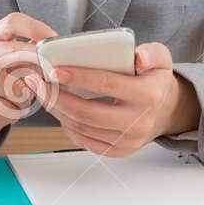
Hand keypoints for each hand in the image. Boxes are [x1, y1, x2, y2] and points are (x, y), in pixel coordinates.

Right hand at [0, 12, 56, 145]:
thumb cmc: (2, 91)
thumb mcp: (19, 69)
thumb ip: (34, 58)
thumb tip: (58, 55)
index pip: (13, 22)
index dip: (36, 29)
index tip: (53, 40)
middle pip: (13, 51)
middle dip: (37, 66)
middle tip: (49, 77)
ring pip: (11, 84)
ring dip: (24, 98)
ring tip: (18, 101)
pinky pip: (0, 105)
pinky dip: (11, 112)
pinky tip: (6, 111)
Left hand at [23, 42, 199, 156]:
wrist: (166, 111)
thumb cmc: (155, 80)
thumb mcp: (161, 60)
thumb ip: (152, 53)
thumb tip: (138, 56)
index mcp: (148, 95)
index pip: (107, 85)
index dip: (79, 77)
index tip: (54, 70)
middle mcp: (139, 122)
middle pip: (87, 113)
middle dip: (56, 98)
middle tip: (37, 82)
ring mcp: (128, 141)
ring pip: (82, 128)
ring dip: (57, 111)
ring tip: (42, 93)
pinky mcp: (119, 152)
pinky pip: (85, 141)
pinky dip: (67, 126)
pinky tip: (58, 110)